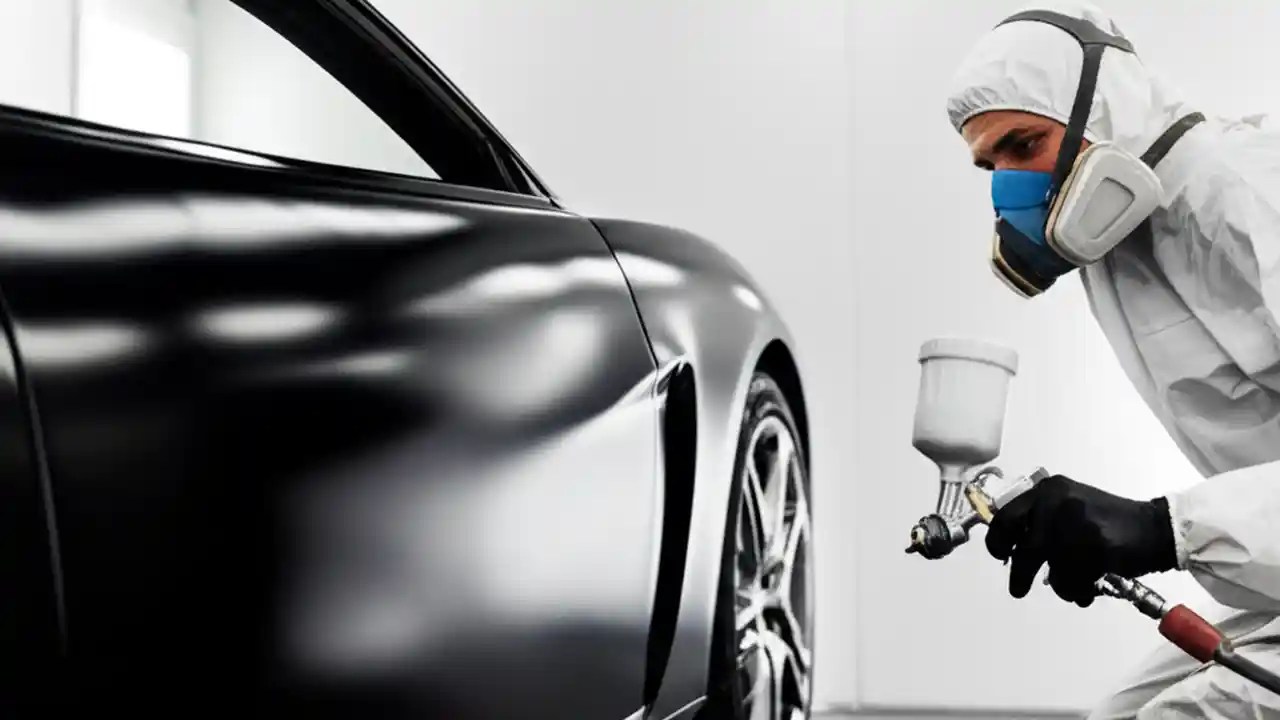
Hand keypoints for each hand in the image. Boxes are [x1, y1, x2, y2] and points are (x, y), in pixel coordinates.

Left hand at [985, 474, 1175, 606]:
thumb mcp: (1068, 506)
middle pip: (1024, 548)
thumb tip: (1008, 547)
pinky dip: (1078, 590)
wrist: (1156, 528)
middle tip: (1018, 589)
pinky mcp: (1095, 546)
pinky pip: (1072, 580)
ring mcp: (1076, 523)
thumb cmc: (1108, 521)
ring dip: (1062, 584)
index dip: (997, 540)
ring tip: (1074, 586)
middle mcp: (1057, 501)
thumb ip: (1039, 519)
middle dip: (1020, 574)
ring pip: (1051, 569)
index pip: (1006, 516)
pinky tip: (1089, 588)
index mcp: (1048, 490)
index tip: (1000, 555)